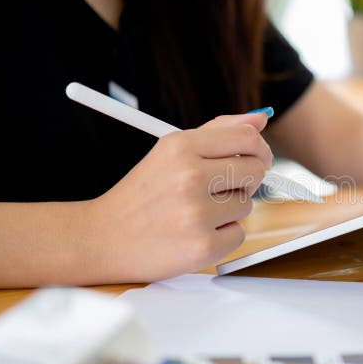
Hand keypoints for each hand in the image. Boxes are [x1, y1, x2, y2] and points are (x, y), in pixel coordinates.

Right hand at [84, 112, 272, 282]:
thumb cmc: (143, 194)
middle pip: (254, 170)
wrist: (101, 238)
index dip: (259, 148)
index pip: (247, 137)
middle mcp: (189, 176)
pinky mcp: (203, 246)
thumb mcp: (171, 152)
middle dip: (245, 180)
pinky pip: (239, 235)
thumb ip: (218, 131)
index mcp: (181, 146)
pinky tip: (194, 234)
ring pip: (247, 205)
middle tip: (220, 188)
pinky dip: (222, 236)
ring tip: (195, 212)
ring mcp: (196, 213)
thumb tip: (261, 117)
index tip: (258, 158)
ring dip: (229, 210)